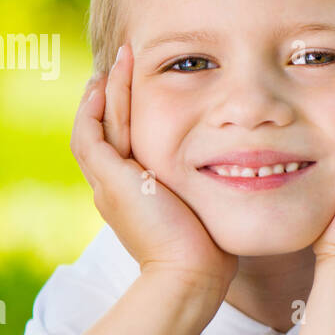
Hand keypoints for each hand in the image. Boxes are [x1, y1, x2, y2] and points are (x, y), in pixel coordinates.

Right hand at [70, 43, 238, 299]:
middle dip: (114, 92)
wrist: (189, 275)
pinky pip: (89, 133)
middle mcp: (113, 186)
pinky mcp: (109, 180)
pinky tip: (107, 80)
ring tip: (121, 60)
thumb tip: (245, 171)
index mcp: (133, 193)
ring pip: (96, 125)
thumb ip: (210, 187)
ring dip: (106, 90)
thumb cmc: (209, 251)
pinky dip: (95, 106)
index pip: (124, 141)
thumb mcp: (206, 207)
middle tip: (127, 58)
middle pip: (106, 127)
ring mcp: (107, 183)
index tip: (146, 82)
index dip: (130, 111)